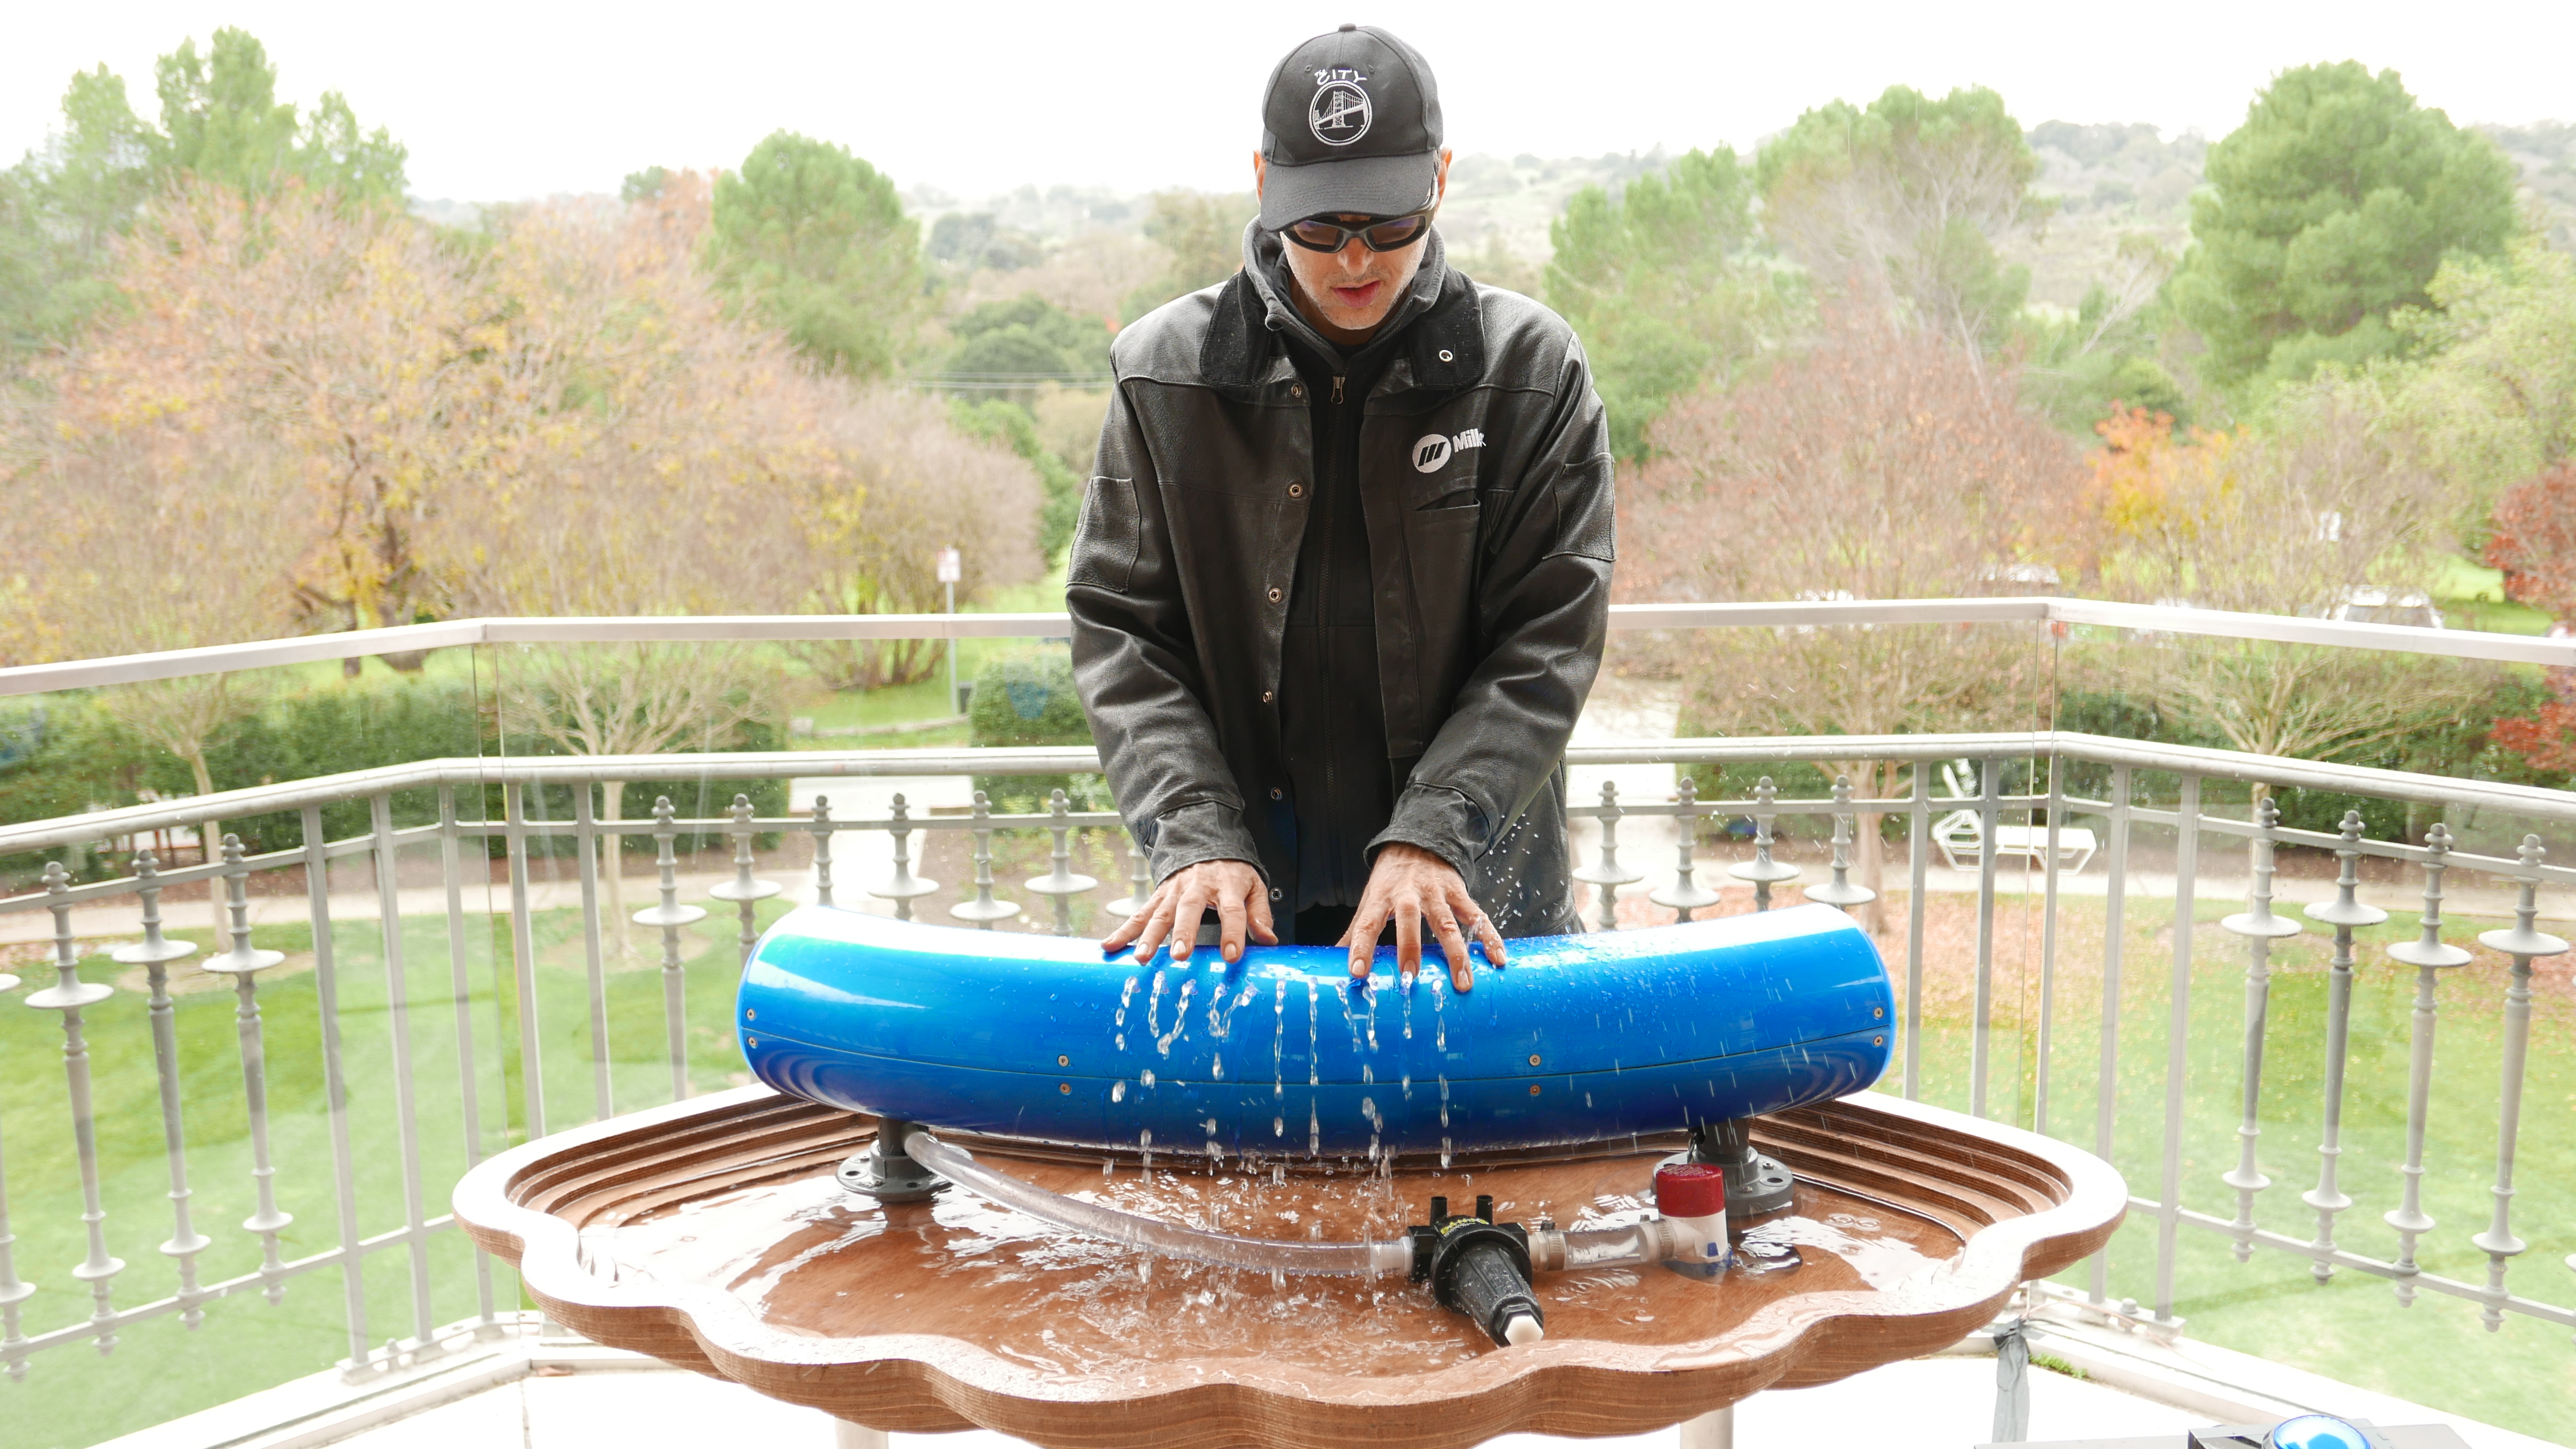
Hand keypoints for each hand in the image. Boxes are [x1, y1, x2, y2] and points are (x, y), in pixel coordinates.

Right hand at [1100, 858, 1275, 963]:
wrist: (1205, 843)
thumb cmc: (1232, 872)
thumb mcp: (1254, 886)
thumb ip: (1260, 913)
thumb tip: (1268, 940)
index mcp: (1227, 886)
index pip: (1232, 911)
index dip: (1233, 933)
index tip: (1230, 956)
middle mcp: (1198, 888)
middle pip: (1190, 910)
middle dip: (1184, 933)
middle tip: (1180, 955)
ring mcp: (1175, 892)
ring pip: (1160, 914)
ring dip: (1150, 937)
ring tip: (1142, 958)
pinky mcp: (1158, 896)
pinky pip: (1140, 914)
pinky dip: (1124, 931)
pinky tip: (1110, 946)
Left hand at [1343, 842, 1506, 991]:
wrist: (1419, 840)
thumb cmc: (1390, 878)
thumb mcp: (1369, 899)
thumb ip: (1354, 930)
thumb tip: (1331, 958)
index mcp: (1381, 898)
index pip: (1367, 923)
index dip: (1360, 947)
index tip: (1356, 972)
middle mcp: (1408, 894)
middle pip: (1409, 921)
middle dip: (1410, 949)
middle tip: (1411, 978)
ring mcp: (1436, 893)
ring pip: (1447, 923)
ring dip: (1456, 954)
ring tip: (1463, 983)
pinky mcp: (1459, 893)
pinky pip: (1476, 916)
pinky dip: (1489, 937)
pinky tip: (1497, 960)